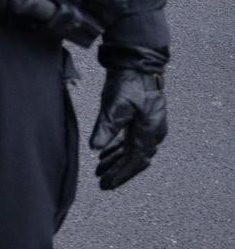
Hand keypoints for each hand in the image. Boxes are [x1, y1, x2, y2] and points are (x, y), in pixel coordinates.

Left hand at [91, 65, 166, 189]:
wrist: (138, 63)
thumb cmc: (127, 83)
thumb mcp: (114, 106)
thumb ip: (106, 128)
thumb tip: (95, 148)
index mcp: (148, 131)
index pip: (134, 160)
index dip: (120, 174)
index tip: (105, 185)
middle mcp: (154, 132)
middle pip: (136, 158)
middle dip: (118, 170)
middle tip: (101, 181)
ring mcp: (150, 125)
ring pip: (134, 150)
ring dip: (117, 160)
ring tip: (99, 169)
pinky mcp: (144, 118)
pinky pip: (133, 140)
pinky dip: (119, 148)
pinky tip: (105, 152)